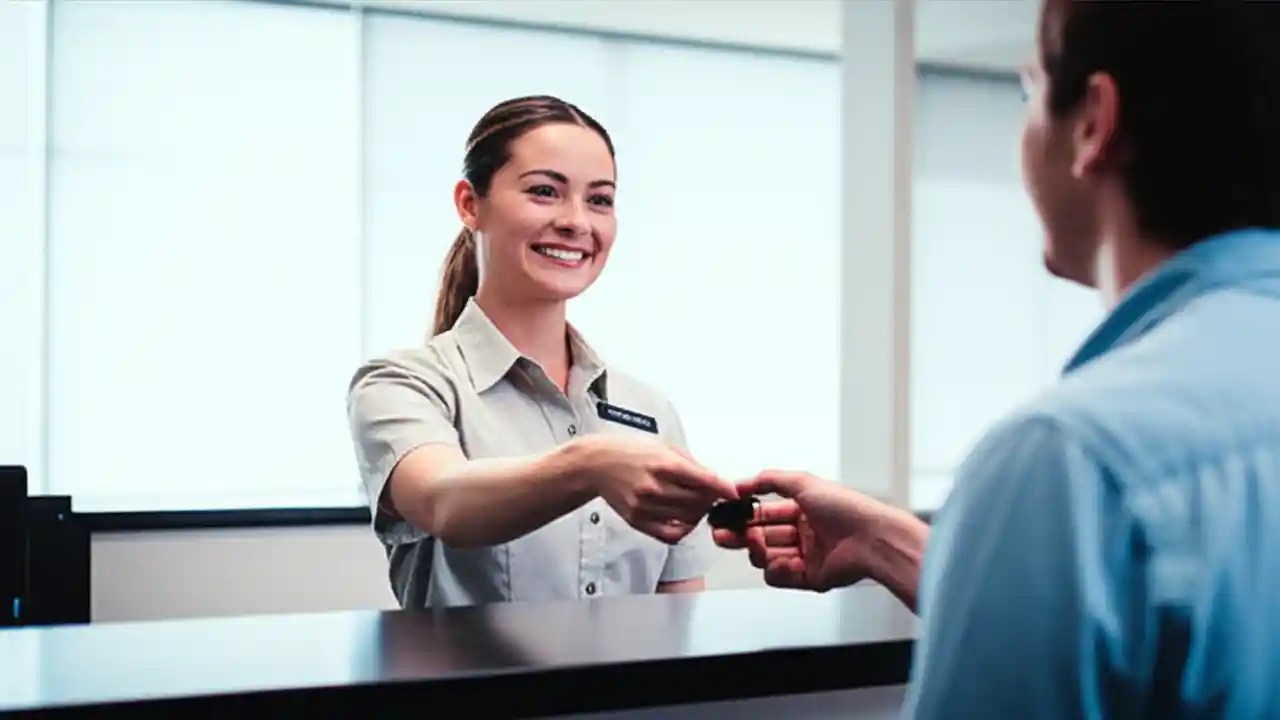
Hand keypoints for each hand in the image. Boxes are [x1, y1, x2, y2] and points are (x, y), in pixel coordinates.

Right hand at [572, 434, 737, 544]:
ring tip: (697, 504)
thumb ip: (690, 464)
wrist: (597, 464)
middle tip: (712, 494)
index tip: (734, 493)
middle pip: (699, 502)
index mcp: (663, 464)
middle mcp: (655, 487)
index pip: (704, 480)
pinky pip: (670, 534)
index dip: (723, 488)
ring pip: (688, 519)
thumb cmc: (629, 452)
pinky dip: (683, 529)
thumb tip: (715, 480)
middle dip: (711, 499)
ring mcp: (645, 506)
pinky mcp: (638, 521)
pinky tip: (684, 519)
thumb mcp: (663, 447)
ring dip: (699, 513)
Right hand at [712, 469, 882, 590]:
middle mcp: (804, 532)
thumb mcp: (803, 482)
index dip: (743, 515)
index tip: (724, 516)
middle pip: (761, 536)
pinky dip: (776, 570)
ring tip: (756, 545)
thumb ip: (769, 480)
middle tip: (723, 535)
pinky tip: (781, 562)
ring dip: (757, 551)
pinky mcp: (811, 578)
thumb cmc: (846, 508)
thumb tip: (741, 482)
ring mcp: (807, 556)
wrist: (871, 539)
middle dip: (740, 536)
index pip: (764, 513)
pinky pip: (781, 577)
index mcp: (803, 509)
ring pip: (767, 558)